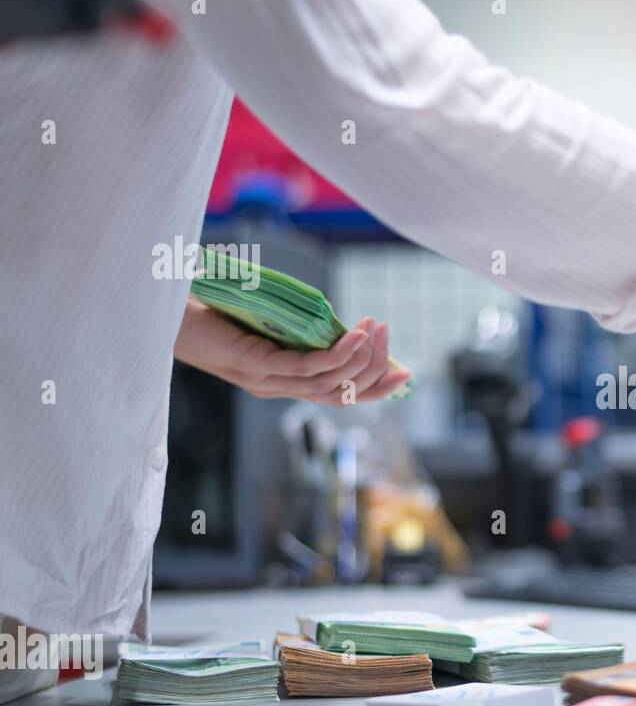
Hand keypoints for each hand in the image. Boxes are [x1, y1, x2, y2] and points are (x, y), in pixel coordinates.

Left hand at [174, 296, 411, 404]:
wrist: (160, 312)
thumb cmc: (208, 311)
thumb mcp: (261, 320)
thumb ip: (292, 326)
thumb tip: (328, 317)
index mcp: (279, 382)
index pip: (337, 394)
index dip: (373, 388)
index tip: (404, 371)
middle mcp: (275, 388)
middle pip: (340, 393)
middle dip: (374, 369)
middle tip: (388, 333)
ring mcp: (266, 380)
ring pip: (329, 382)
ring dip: (360, 357)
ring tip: (376, 328)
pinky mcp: (255, 365)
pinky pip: (307, 367)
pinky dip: (337, 354)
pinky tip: (355, 334)